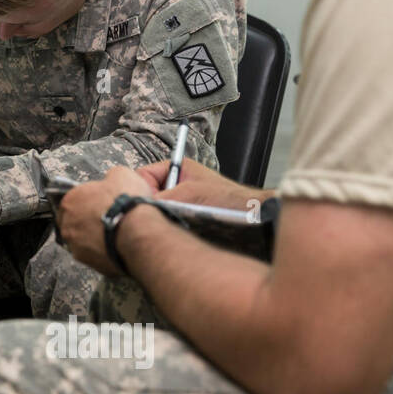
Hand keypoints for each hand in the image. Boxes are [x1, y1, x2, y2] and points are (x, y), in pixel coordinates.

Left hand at [55, 166, 152, 275]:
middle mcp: (67, 224)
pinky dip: (103, 251)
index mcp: (70, 200)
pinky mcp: (87, 262)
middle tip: (109, 219)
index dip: (91, 200)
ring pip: (83, 239)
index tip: (102, 203)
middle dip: (90, 220)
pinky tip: (116, 246)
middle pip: (76, 220)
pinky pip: (93, 254)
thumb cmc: (128, 204)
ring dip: (95, 237)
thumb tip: (111, 179)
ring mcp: (75, 245)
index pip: (75, 199)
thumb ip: (110, 177)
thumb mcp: (121, 174)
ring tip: (115, 234)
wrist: (139, 233)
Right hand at [137, 157, 261, 209]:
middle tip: (158, 213)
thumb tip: (141, 206)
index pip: (144, 174)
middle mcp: (177, 181)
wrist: (252, 214)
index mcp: (178, 168)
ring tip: (174, 219)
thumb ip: (164, 198)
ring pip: (158, 205)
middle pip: (149, 191)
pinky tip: (178, 225)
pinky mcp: (186, 211)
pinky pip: (168, 214)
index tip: (143, 202)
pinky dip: (170, 220)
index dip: (140, 188)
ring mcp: (181, 196)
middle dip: (152, 202)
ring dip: (163, 213)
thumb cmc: (228, 198)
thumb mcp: (191, 194)